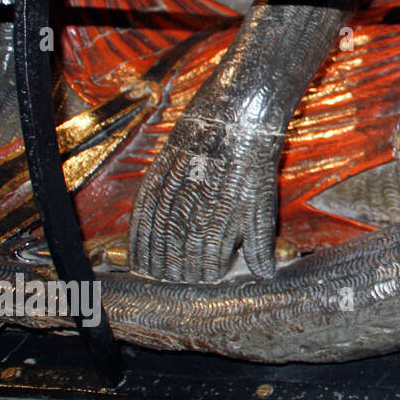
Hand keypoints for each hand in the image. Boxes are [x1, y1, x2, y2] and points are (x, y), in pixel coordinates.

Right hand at [128, 92, 282, 283]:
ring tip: (164, 270)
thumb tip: (263, 274)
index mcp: (216, 229)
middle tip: (188, 273)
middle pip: (175, 265)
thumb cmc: (252, 167)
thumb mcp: (262, 208)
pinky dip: (137, 241)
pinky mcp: (153, 183)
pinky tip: (138, 253)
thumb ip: (259, 246)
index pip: (203, 272)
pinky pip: (138, 221)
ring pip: (153, 247)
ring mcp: (167, 201)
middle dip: (182, 274)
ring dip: (157, 264)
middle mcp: (187, 219)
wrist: (235, 122)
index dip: (207, 277)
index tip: (212, 273)